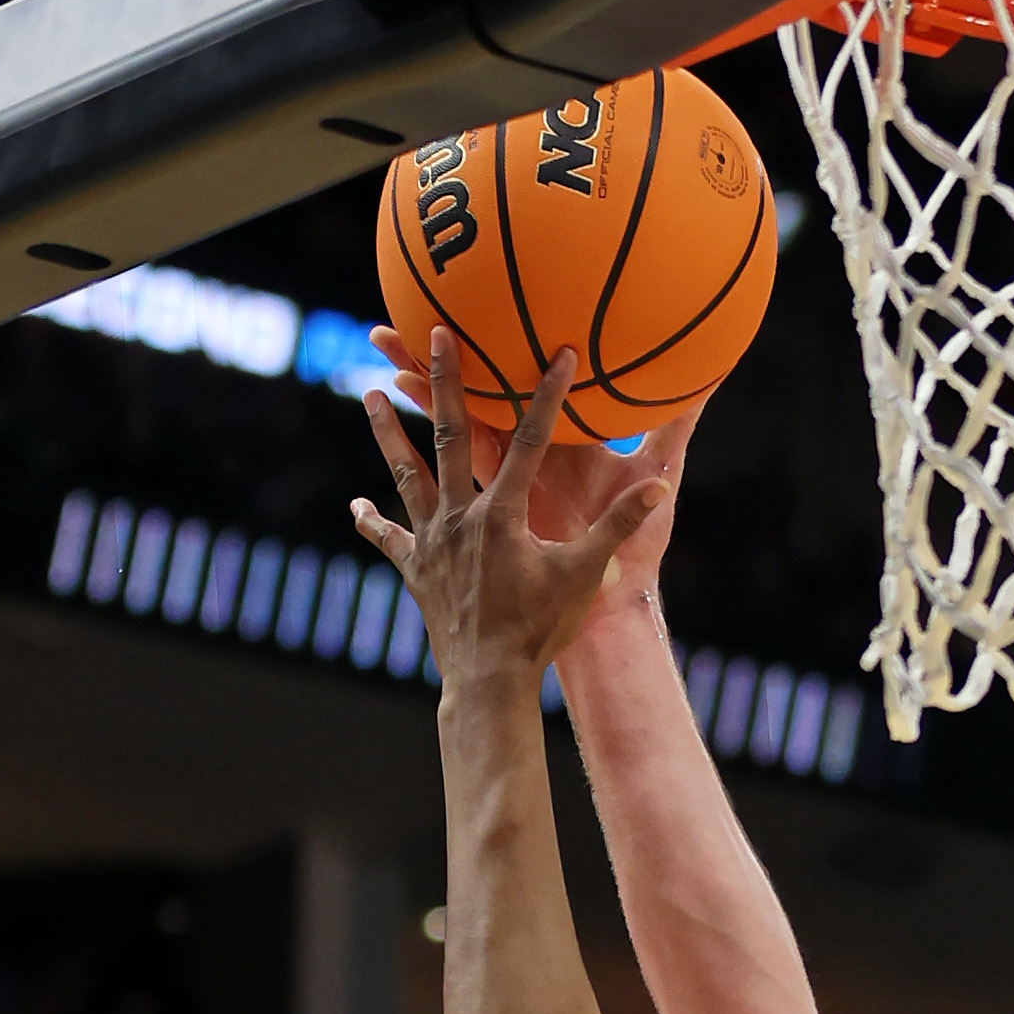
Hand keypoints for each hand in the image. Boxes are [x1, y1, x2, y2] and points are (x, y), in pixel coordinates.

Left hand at [352, 337, 669, 692]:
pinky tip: (356, 506)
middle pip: (450, 434)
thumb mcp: (584, 575)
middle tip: (434, 333)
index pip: (528, 439)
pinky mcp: (416, 567)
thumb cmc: (539, 629)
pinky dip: (371, 521)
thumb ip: (618, 526)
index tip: (558, 352)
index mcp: (503, 513)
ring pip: (406, 473)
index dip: (546, 394)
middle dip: (444, 379)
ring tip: (368, 393)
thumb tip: (657, 486)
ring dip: (388, 431)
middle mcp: (461, 516)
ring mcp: (433, 540)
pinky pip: (389, 538)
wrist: (489, 680)